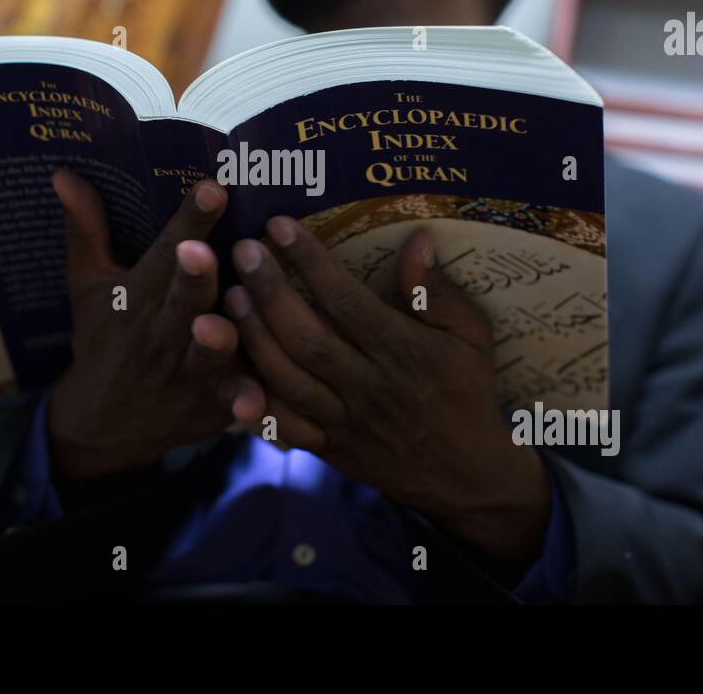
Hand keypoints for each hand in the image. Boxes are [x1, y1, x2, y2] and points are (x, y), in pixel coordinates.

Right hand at [47, 170, 264, 481]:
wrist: (101, 427)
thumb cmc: (104, 339)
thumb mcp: (88, 286)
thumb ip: (86, 229)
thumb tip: (65, 173)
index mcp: (136, 297)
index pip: (164, 251)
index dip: (189, 219)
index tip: (212, 187)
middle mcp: (162, 333)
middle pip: (184, 299)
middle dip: (192, 276)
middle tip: (200, 251)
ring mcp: (189, 374)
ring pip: (207, 353)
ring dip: (213, 341)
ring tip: (218, 328)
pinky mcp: (213, 407)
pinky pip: (230, 404)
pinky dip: (241, 405)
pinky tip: (254, 405)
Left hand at [225, 216, 549, 567]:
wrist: (466, 477)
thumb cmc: (468, 393)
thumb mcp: (473, 337)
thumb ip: (439, 291)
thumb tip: (417, 239)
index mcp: (404, 352)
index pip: (348, 300)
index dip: (311, 261)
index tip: (280, 225)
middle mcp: (369, 386)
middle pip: (307, 337)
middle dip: (269, 291)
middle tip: (243, 250)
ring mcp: (343, 421)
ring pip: (287, 378)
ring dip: (253, 336)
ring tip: (229, 294)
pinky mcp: (327, 448)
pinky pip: (282, 427)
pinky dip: (252, 398)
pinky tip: (229, 364)